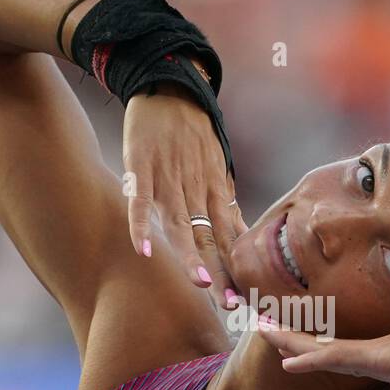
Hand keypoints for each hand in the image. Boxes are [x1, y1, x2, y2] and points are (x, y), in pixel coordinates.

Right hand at [121, 71, 244, 309]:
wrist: (169, 84)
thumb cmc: (192, 131)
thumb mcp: (216, 167)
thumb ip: (224, 205)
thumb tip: (240, 239)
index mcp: (215, 192)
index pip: (230, 239)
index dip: (238, 270)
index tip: (249, 301)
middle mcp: (196, 190)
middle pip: (210, 238)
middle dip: (221, 272)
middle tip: (231, 305)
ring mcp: (168, 180)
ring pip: (181, 224)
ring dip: (190, 255)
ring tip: (200, 283)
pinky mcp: (141, 167)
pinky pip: (140, 200)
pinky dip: (141, 224)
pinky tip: (143, 249)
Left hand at [257, 297, 389, 389]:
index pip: (344, 358)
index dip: (319, 355)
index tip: (298, 353)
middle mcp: (377, 353)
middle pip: (324, 348)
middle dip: (294, 341)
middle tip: (266, 331)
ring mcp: (375, 351)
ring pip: (321, 347)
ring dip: (290, 342)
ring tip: (261, 330)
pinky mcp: (379, 354)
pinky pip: (335, 356)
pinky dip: (309, 358)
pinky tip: (285, 360)